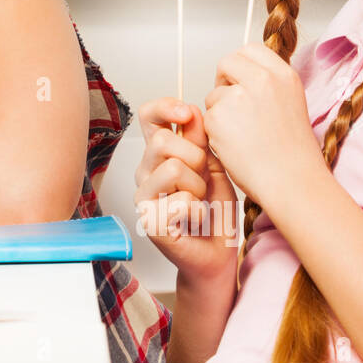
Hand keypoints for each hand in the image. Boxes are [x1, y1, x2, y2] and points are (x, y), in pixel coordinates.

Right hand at [133, 98, 239, 282]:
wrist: (219, 255)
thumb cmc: (216, 212)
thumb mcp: (214, 166)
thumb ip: (201, 139)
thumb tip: (191, 110)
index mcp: (159, 155)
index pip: (148, 117)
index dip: (165, 107)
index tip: (187, 113)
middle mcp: (145, 172)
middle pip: (160, 141)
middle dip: (195, 157)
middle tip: (204, 178)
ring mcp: (143, 197)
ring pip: (172, 168)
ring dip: (198, 186)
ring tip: (200, 201)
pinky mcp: (149, 222)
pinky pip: (180, 201)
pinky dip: (199, 211)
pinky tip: (196, 219)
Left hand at [203, 43, 322, 206]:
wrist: (292, 181)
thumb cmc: (292, 152)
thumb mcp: (291, 103)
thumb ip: (268, 85)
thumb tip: (242, 74)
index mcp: (284, 75)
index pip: (250, 50)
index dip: (241, 66)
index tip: (241, 82)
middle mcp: (263, 80)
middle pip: (226, 63)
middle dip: (224, 83)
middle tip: (233, 107)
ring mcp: (239, 96)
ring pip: (214, 95)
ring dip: (220, 113)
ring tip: (243, 136)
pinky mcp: (219, 116)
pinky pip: (206, 118)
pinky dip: (215, 133)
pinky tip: (234, 146)